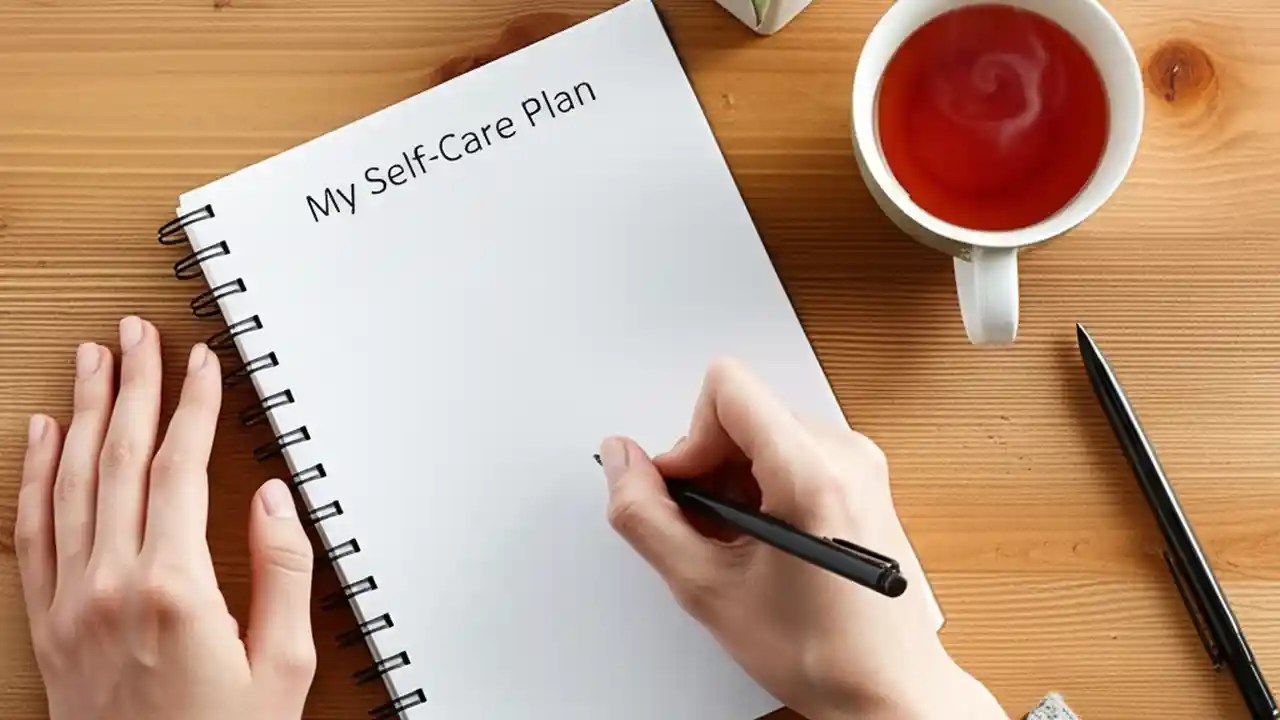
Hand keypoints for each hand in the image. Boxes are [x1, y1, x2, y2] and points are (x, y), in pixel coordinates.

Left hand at [15, 317, 316, 719]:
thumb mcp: (284, 665)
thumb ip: (283, 572)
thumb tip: (275, 498)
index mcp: (175, 589)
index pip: (181, 468)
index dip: (193, 406)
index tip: (202, 364)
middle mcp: (111, 585)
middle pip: (119, 459)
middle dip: (132, 387)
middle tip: (138, 334)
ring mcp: (70, 603)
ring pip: (70, 482)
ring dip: (82, 413)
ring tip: (93, 362)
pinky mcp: (45, 624)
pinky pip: (30, 533)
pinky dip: (34, 475)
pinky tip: (42, 436)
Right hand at [598, 359, 1006, 719]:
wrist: (888, 688)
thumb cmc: (823, 653)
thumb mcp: (707, 589)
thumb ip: (646, 517)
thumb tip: (621, 462)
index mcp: (814, 474)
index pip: (727, 387)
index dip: (689, 438)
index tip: (687, 491)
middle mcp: (845, 453)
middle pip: (741, 411)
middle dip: (707, 467)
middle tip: (705, 531)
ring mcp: (858, 462)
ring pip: (760, 432)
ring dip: (731, 482)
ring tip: (735, 546)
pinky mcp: (860, 476)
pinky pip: (788, 451)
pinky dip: (759, 488)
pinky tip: (758, 541)